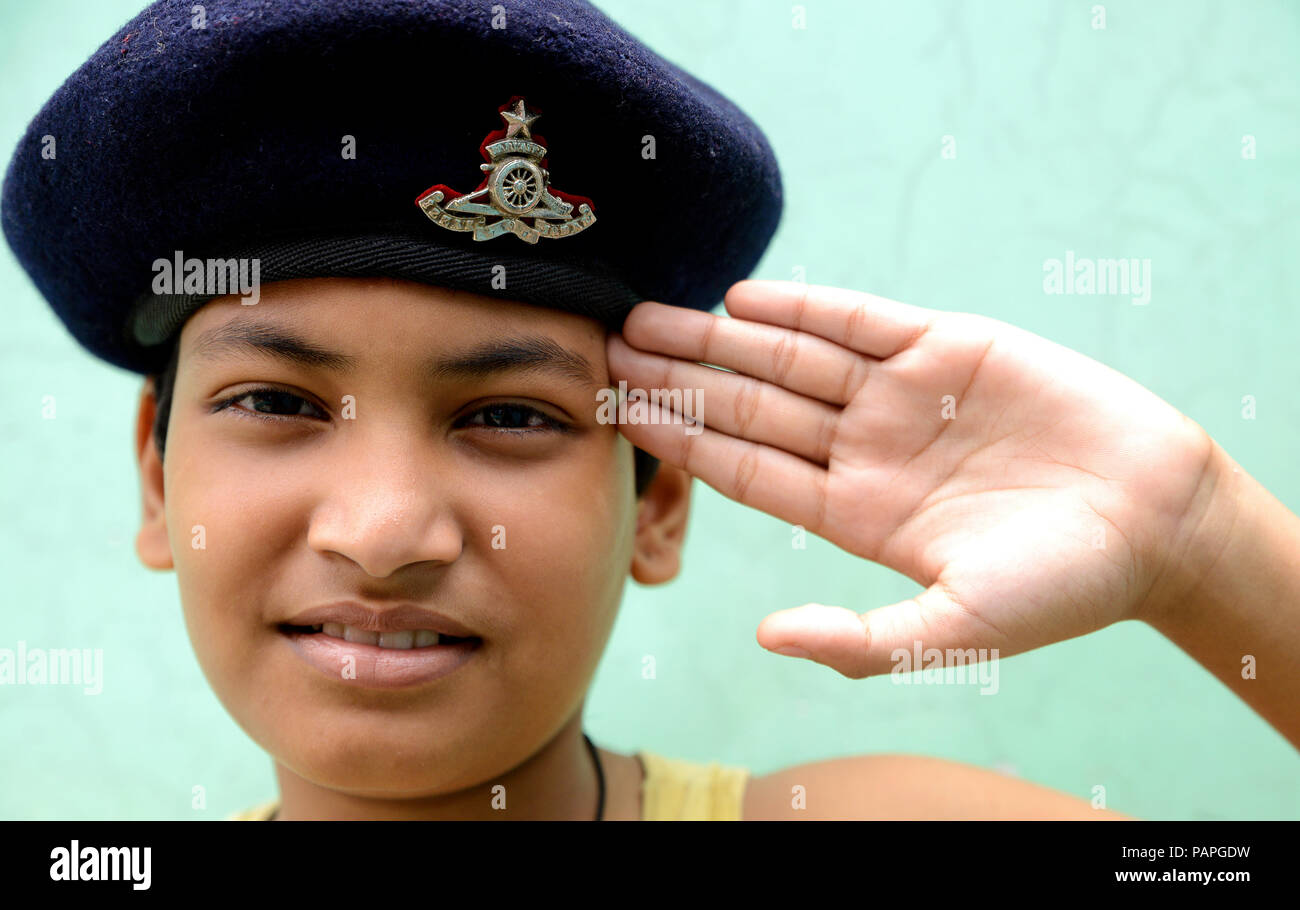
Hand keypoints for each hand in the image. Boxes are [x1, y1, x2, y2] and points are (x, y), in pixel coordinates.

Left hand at [605, 281, 1217, 677]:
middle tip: (607, 351)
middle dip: (679, 379)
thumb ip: (860, 639)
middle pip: (750, 404)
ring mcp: (901, 395)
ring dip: (719, 337)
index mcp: (854, 511)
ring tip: (650, 318)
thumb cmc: (1060, 587)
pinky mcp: (947, 346)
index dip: (681, 440)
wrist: (1155, 519)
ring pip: (790, 357)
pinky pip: (860, 320)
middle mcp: (864, 447)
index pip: (746, 467)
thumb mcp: (954, 629)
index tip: (618, 414)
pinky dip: (804, 305)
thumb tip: (766, 638)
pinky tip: (743, 298)